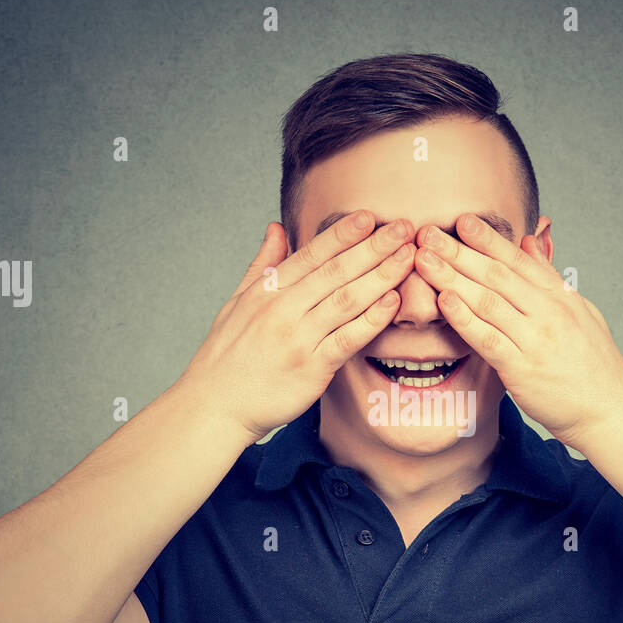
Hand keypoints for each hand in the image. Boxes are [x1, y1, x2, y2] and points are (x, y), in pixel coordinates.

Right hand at [178, 212, 415, 443]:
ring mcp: (298, 338)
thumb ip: (262, 265)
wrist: (215, 405)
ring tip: (408, 257)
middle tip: (403, 228)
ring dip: (381, 276)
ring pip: (347, 300)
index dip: (342, 234)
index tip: (368, 216)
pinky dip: (372, 319)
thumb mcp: (237, 302)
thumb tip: (276, 227)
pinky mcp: (311, 368)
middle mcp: (282, 310)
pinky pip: (348, 339)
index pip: (311, 255)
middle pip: (335, 271)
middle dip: (372, 247)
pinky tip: (393, 302)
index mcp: (266, 291)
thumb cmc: (226, 356)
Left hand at [413, 214, 622, 451]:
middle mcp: (549, 313)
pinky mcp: (522, 369)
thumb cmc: (593, 364)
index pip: (519, 260)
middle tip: (428, 232)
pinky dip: (464, 319)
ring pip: (487, 301)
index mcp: (561, 296)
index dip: (488, 239)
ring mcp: (536, 340)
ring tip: (423, 261)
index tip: (462, 220)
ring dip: (451, 278)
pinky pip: (487, 338)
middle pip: (496, 274)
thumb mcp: (580, 311)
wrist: (608, 410)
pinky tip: (443, 301)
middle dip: (458, 251)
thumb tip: (530, 241)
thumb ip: (549, 277)